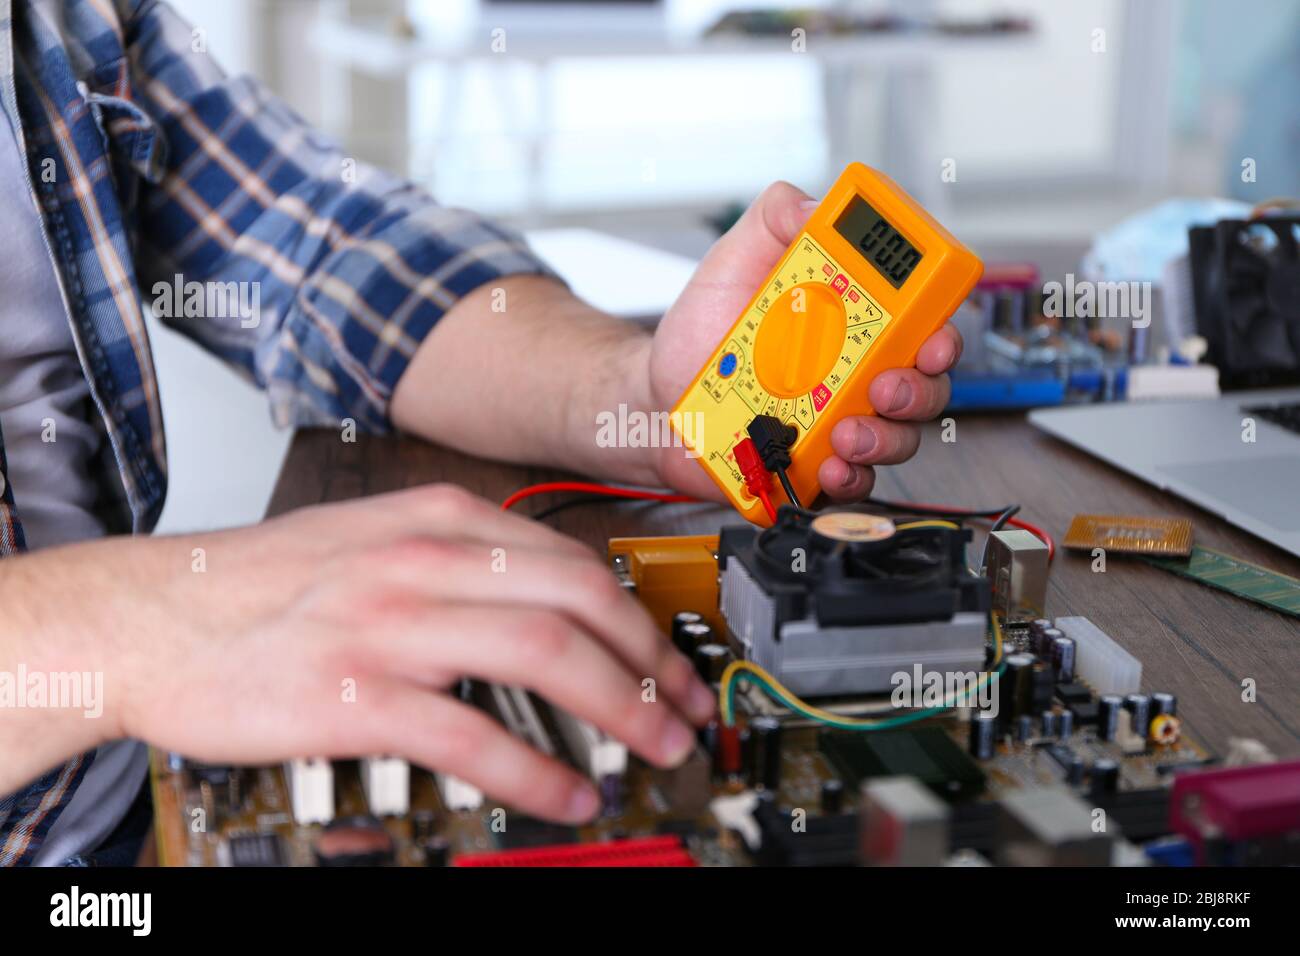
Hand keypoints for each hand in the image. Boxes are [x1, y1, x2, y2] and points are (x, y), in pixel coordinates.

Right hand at [1, 485, 714, 822]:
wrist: (150, 616)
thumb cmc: (261, 586)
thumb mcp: (374, 539)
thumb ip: (459, 561)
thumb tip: (544, 604)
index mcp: (436, 520)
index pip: (572, 560)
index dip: (640, 617)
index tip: (672, 659)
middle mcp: (422, 559)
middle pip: (579, 600)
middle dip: (652, 660)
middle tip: (686, 707)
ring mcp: (389, 624)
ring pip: (543, 654)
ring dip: (618, 708)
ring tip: (651, 748)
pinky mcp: (352, 694)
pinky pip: (472, 734)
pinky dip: (534, 771)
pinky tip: (565, 795)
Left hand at [648, 182, 962, 502]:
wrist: (654, 392)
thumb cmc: (703, 330)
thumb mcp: (734, 257)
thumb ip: (776, 219)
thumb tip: (814, 206)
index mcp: (854, 318)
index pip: (922, 319)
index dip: (941, 325)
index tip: (931, 334)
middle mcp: (860, 371)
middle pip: (925, 384)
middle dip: (918, 387)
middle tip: (885, 385)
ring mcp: (842, 421)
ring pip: (898, 437)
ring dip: (883, 436)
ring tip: (846, 431)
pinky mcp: (817, 464)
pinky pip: (853, 481)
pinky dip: (849, 477)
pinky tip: (830, 466)